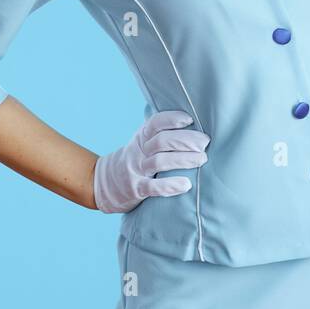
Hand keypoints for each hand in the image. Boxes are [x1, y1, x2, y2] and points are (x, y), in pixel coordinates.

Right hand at [92, 109, 209, 213]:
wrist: (105, 183)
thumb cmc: (137, 159)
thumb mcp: (143, 142)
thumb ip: (161, 133)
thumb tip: (193, 121)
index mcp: (143, 136)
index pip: (155, 123)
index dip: (171, 119)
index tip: (189, 119)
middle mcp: (139, 151)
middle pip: (162, 141)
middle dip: (185, 140)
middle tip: (204, 143)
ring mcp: (137, 170)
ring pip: (159, 162)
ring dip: (183, 160)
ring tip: (202, 159)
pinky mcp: (137, 189)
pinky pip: (152, 187)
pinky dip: (169, 185)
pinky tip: (186, 184)